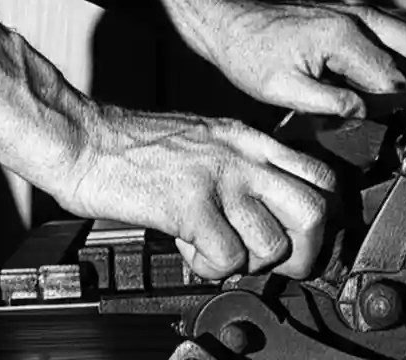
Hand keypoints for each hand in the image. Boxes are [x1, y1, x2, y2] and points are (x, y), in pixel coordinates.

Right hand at [57, 104, 337, 280]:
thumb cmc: (132, 145)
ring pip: (272, 243)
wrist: (82, 139)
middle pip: (314, 211)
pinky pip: (227, 258)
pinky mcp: (189, 205)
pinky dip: (210, 267)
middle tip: (272, 262)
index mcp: (248, 139)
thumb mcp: (204, 139)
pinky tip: (188, 249)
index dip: (323, 215)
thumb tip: (265, 209)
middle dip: (301, 252)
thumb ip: (239, 166)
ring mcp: (218, 180)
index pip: (320, 175)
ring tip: (215, 248)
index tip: (303, 236)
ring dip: (246, 262)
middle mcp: (242, 156)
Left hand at [209, 0, 405, 117]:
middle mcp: (356, 20)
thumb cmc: (250, 54)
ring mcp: (356, 14)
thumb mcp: (283, 90)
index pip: (391, 78)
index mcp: (342, 38)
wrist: (231, 24)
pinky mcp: (352, 15)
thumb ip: (329, 102)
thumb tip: (365, 111)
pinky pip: (396, 21)